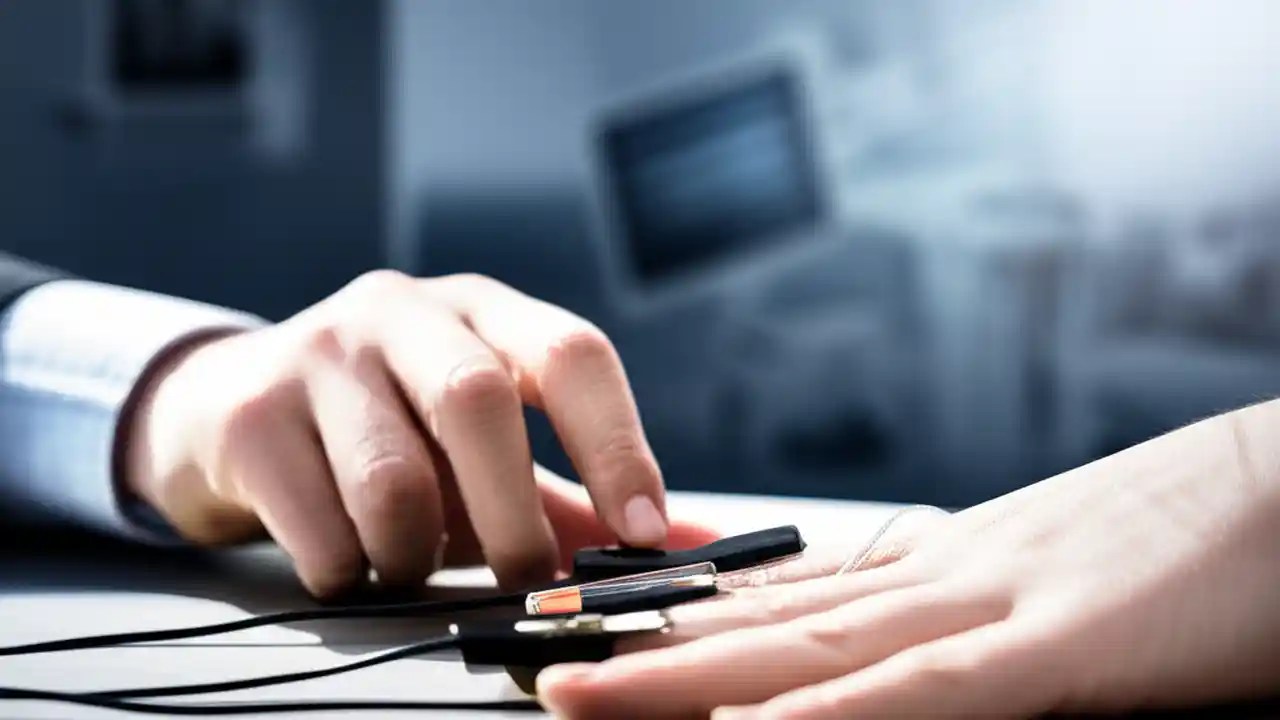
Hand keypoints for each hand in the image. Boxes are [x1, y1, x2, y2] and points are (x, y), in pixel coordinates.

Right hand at [121, 271, 717, 595]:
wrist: (232, 410)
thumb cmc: (393, 435)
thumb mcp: (487, 450)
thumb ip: (583, 497)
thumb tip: (691, 547)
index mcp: (480, 310)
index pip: (570, 351)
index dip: (618, 444)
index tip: (645, 532)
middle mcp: (401, 310)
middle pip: (478, 400)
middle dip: (513, 516)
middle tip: (524, 578)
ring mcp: (317, 353)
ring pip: (395, 482)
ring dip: (418, 556)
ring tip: (410, 564)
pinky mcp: (250, 417)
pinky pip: (323, 530)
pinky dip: (351, 573)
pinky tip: (348, 560)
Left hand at [539, 401, 1279, 717]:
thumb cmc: (1190, 546)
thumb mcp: (1053, 581)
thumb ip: (968, 616)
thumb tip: (903, 653)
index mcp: (942, 565)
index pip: (786, 591)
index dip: (680, 616)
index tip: (595, 628)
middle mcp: (940, 577)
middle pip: (764, 617)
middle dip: (643, 647)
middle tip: (537, 656)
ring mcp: (990, 607)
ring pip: (806, 647)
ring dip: (684, 677)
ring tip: (578, 689)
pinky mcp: (1058, 648)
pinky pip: (919, 691)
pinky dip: (825, 714)